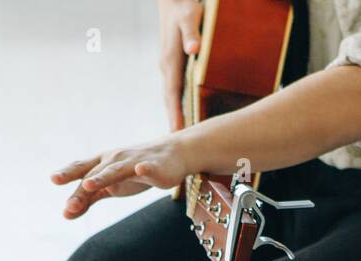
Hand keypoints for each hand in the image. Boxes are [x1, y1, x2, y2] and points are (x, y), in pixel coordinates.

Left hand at [49, 137, 191, 218]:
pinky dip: (144, 168)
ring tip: (88, 185)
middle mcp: (114, 160)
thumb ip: (88, 200)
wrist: (172, 156)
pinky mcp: (153, 167)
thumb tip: (66, 214)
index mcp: (102, 164)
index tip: (53, 180)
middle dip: (80, 184)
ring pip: (115, 170)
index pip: (82, 168)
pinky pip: (148, 168)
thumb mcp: (110, 187)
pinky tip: (140, 169)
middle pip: (94, 172)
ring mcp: (134, 162)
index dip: (68, 173)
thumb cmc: (135, 172)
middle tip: (62, 187)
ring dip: (101, 177)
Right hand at [158, 0, 203, 131]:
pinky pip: (174, 90)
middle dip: (173, 121)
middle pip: (170, 100)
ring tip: (180, 138)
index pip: (172, 93)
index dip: (175, 112)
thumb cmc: (184, 5)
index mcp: (170, 60)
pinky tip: (184, 114)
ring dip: (174, 115)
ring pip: (171, 96)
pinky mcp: (172, 64)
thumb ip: (192, 33)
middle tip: (177, 146)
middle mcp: (166, 66)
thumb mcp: (190, 16)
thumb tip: (193, 49)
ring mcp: (168, 66)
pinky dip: (177, 105)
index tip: (176, 132)